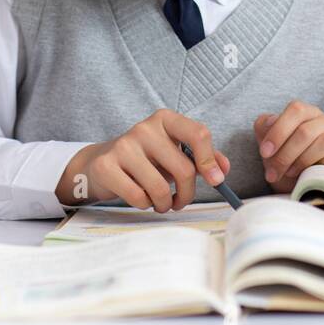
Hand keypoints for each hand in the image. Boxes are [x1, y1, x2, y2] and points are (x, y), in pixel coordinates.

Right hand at [56, 109, 229, 212]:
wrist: (100, 164)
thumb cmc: (146, 160)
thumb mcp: (174, 153)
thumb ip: (202, 158)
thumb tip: (223, 169)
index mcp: (165, 119)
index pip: (198, 133)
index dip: (210, 161)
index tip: (216, 181)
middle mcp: (145, 127)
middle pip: (183, 169)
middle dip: (186, 194)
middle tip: (180, 201)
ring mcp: (124, 145)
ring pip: (160, 188)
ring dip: (164, 204)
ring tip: (160, 202)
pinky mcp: (106, 165)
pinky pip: (138, 197)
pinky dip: (144, 205)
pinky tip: (141, 198)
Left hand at [253, 101, 323, 205]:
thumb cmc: (300, 174)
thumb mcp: (277, 155)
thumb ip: (267, 134)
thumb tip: (266, 122)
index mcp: (313, 115)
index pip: (297, 109)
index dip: (278, 130)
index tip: (264, 152)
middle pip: (307, 128)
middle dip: (286, 152)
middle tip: (274, 173)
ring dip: (305, 159)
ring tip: (292, 175)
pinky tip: (317, 173)